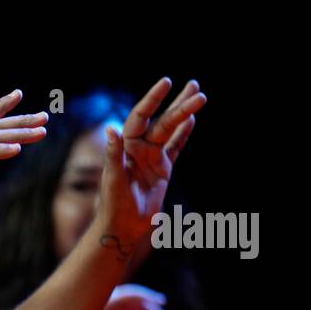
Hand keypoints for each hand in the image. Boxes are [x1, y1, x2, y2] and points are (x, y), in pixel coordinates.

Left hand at [98, 77, 205, 263]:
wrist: (123, 226)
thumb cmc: (113, 204)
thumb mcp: (113, 178)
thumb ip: (113, 154)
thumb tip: (111, 129)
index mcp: (126, 146)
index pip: (141, 117)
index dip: (152, 99)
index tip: (166, 83)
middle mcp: (139, 148)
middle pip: (162, 121)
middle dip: (179, 104)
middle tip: (196, 87)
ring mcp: (152, 158)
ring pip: (171, 130)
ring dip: (184, 113)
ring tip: (198, 95)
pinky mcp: (163, 170)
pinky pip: (176, 147)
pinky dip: (184, 134)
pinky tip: (192, 120)